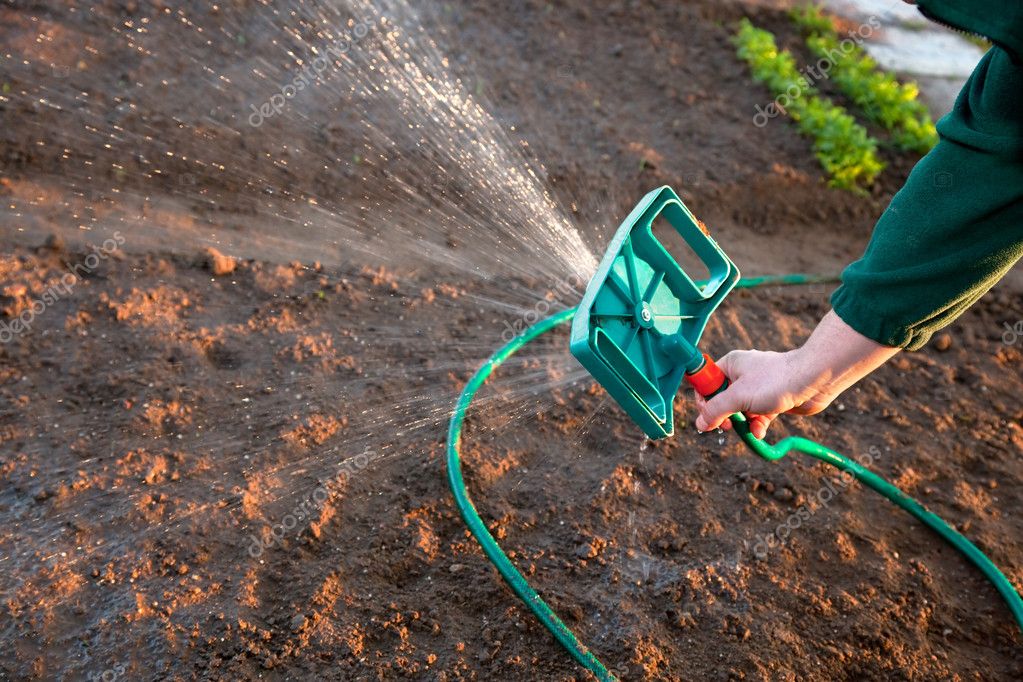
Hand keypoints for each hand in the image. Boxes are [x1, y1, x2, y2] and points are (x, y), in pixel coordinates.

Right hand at [693, 310, 899, 438]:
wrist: (814, 381)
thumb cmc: (776, 381)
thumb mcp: (738, 397)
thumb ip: (715, 410)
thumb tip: (700, 424)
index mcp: (730, 365)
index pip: (706, 383)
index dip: (704, 400)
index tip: (709, 415)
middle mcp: (741, 375)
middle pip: (721, 400)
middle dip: (724, 417)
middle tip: (728, 426)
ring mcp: (757, 389)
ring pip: (740, 411)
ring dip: (743, 424)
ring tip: (750, 429)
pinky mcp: (771, 401)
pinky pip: (757, 416)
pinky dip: (758, 425)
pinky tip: (761, 432)